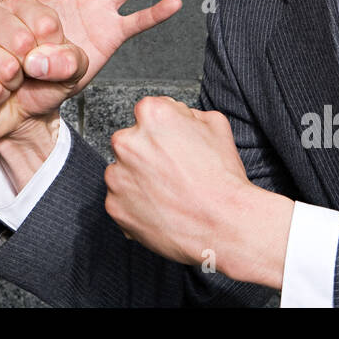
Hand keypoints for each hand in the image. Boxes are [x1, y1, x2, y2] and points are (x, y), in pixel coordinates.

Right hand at [0, 0, 88, 146]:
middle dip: (31, 64)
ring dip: (14, 82)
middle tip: (26, 67)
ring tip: (10, 78)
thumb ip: (69, 59)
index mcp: (17, 1)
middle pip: (22, 41)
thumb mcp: (73, 67)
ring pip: (5, 66)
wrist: (24, 115)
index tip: (48, 51)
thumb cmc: (44, 82)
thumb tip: (39, 61)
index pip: (46, 21)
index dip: (53, 47)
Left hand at [104, 96, 293, 287]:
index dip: (163, 130)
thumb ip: (189, 114)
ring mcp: (117, 176)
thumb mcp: (217, 126)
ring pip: (123, 172)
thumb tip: (180, 116)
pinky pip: (120, 201)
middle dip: (146, 154)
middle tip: (172, 172)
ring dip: (138, 180)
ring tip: (168, 194)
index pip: (147, 113)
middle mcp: (127, 142)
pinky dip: (135, 205)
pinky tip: (160, 210)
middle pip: (130, 142)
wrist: (224, 225)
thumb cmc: (222, 177)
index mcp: (151, 115)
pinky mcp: (114, 206)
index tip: (173, 145)